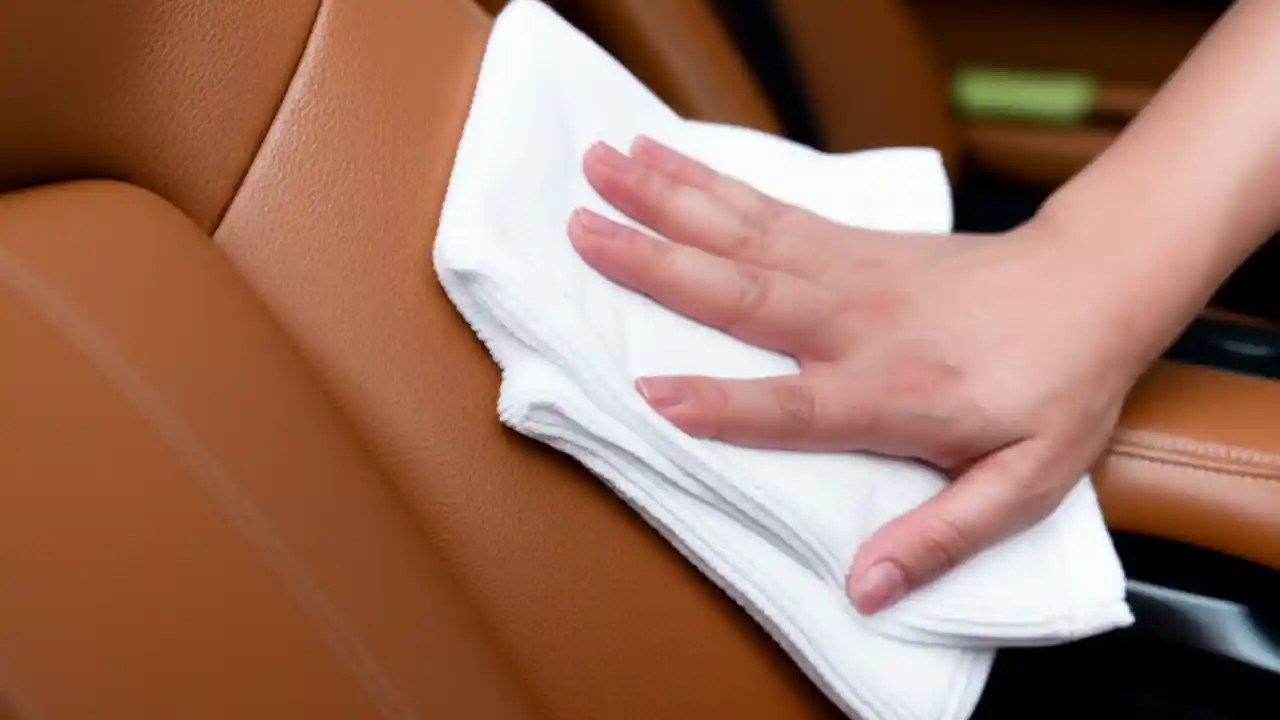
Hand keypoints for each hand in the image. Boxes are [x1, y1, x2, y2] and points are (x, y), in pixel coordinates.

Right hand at [568, 137, 1148, 614]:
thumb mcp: (1024, 484)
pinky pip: (766, 208)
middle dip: (657, 264)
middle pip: (744, 295)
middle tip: (582, 231)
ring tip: (599, 168)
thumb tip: (867, 588)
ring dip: (666, 200)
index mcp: (893, 393)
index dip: (722, 403)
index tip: (648, 390)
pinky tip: (661, 158)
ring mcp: (849, 270)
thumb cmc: (1057, 389)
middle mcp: (856, 323)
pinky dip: (708, 181)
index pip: (794, 405)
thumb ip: (942, 535)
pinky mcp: (848, 240)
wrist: (1093, 284)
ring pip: (743, 235)